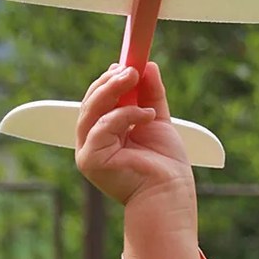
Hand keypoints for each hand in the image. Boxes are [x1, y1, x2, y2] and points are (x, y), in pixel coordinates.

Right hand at [75, 62, 192, 207]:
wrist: (170, 194)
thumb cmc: (166, 166)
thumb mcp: (157, 121)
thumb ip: (150, 94)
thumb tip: (148, 64)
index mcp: (103, 135)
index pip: (98, 102)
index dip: (108, 81)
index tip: (125, 65)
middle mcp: (91, 143)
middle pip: (91, 102)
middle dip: (110, 81)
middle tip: (131, 68)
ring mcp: (87, 152)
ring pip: (92, 110)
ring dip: (113, 89)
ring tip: (134, 77)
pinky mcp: (90, 159)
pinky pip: (103, 126)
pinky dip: (126, 115)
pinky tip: (147, 115)